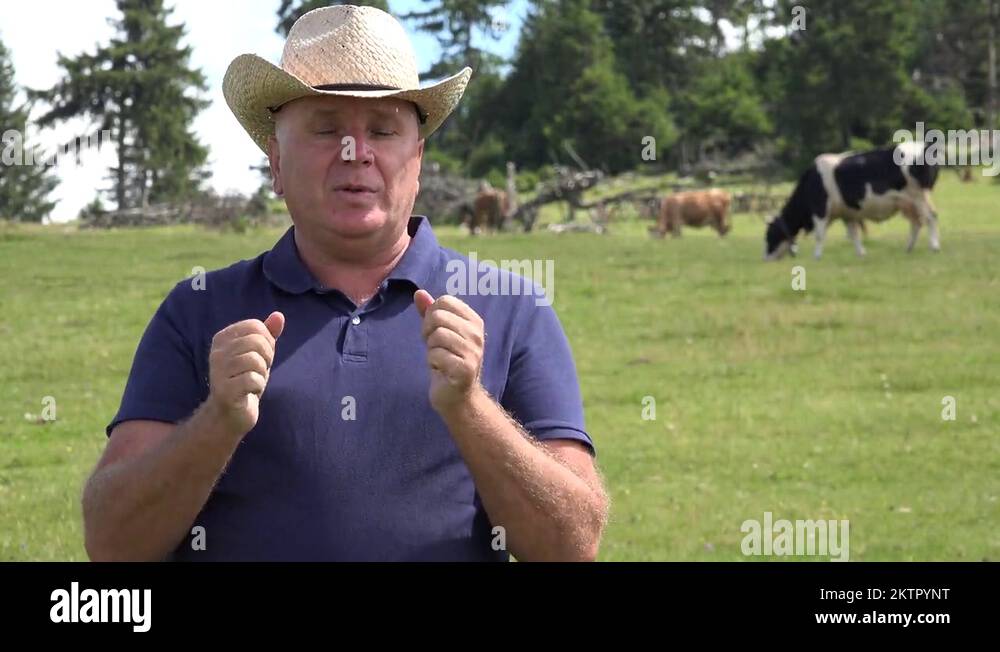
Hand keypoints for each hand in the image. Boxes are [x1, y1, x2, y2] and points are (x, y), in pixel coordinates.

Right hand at [205, 311, 284, 436]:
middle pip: (256, 341)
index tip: (261, 357)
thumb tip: (279, 315)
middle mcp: (216, 352)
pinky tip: (249, 392)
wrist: (230, 414)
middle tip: (258, 371)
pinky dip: (258, 387)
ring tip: (252, 381)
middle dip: (266, 358)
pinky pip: (253, 380)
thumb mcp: (259, 355)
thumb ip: (268, 335)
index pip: (255, 326)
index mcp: (222, 338)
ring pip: (255, 360)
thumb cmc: (245, 380)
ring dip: (262, 374)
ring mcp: (218, 371)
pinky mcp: (224, 390)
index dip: (267, 342)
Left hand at [414, 290, 484, 413]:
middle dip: (428, 331)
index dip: (432, 314)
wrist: (457, 395)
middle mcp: (477, 334)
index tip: (435, 331)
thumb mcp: (438, 333)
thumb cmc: (447, 361)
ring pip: (437, 335)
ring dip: (431, 348)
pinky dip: (432, 362)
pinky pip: (436, 354)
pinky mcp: (464, 369)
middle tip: (435, 347)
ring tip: (439, 358)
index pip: (445, 301)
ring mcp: (473, 352)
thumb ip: (429, 312)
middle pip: (439, 315)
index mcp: (474, 321)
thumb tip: (419, 293)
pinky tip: (440, 369)